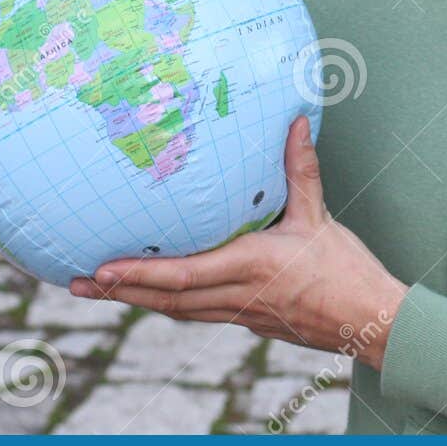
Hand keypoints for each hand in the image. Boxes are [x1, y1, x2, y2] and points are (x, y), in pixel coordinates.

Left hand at [70, 116, 408, 368]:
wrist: (370, 322)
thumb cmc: (346, 271)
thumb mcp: (320, 216)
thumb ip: (301, 169)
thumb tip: (293, 123)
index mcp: (252, 268)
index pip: (184, 276)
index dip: (139, 276)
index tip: (102, 270)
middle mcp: (238, 297)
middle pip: (167, 301)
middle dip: (119, 293)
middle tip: (76, 283)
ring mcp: (241, 314)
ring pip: (177, 311)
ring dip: (136, 301)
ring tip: (99, 289)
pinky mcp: (249, 321)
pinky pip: (198, 313)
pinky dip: (169, 303)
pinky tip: (154, 294)